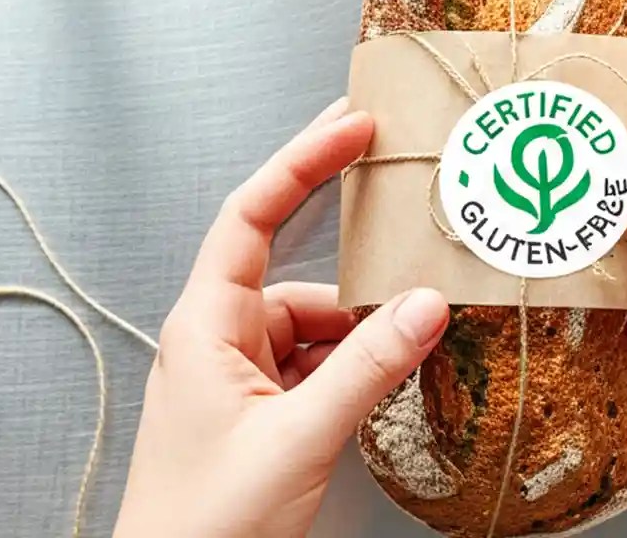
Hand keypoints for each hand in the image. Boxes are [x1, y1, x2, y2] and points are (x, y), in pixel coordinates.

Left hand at [113, 99, 449, 537]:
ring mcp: (241, 379)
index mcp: (205, 325)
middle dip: (358, 270)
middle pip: (300, 276)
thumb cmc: (202, 523)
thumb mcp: (297, 438)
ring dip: (363, 335)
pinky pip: (317, 367)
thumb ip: (366, 369)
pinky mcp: (261, 412)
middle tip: (410, 225)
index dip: (302, 162)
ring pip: (316, 329)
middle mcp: (219, 341)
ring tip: (414, 340)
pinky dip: (355, 368)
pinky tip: (389, 377)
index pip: (252, 215)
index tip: (350, 128)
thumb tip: (425, 304)